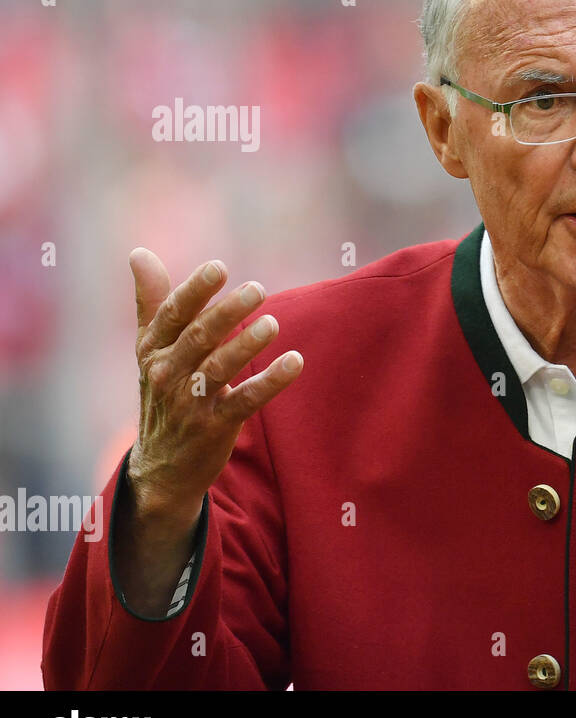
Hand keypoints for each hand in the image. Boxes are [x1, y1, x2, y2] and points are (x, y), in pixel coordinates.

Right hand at [115, 247, 302, 615]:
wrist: (162, 465)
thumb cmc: (164, 391)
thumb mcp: (151, 348)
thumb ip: (151, 301)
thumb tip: (139, 252)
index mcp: (153, 349)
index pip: (172, 313)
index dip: (195, 290)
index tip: (219, 267)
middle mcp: (167, 373)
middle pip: (198, 336)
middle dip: (227, 312)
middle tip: (258, 289)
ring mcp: (190, 402)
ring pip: (220, 368)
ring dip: (247, 345)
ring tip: (273, 323)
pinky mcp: (215, 426)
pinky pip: (246, 400)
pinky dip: (271, 381)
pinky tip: (296, 361)